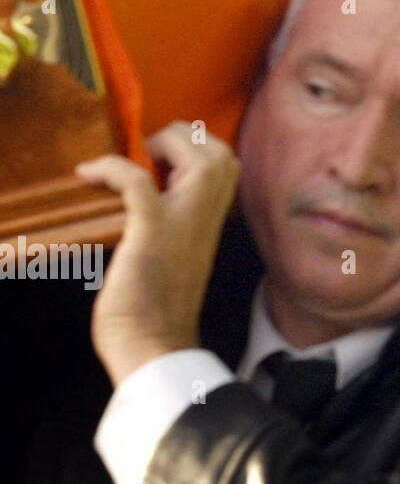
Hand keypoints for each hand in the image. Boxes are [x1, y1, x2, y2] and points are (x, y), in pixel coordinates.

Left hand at [77, 122, 240, 386]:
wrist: (155, 345)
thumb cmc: (160, 308)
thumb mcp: (182, 256)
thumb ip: (182, 226)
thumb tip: (157, 204)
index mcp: (215, 221)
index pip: (228, 163)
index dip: (196, 148)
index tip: (163, 159)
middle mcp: (208, 215)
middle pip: (218, 150)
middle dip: (181, 137)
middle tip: (149, 155)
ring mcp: (183, 220)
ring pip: (194, 154)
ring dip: (159, 144)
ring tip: (132, 158)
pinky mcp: (151, 230)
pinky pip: (136, 179)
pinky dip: (110, 166)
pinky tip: (88, 173)